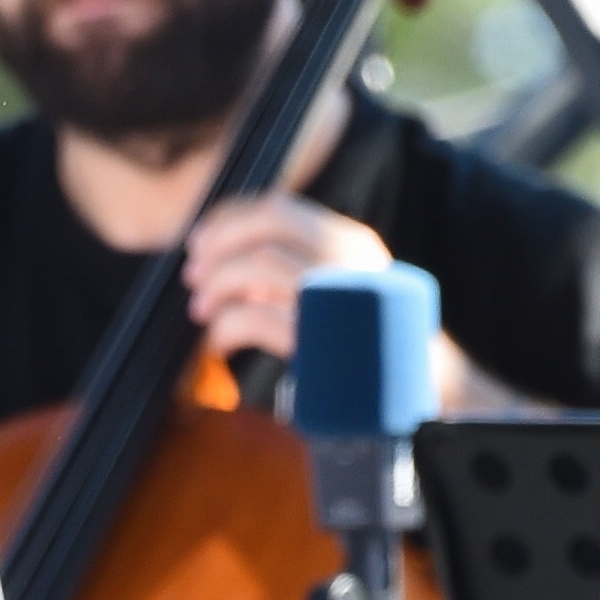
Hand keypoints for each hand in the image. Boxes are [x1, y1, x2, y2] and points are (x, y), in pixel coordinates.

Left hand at [182, 192, 386, 366]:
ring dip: (218, 283)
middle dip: (220, 242)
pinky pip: (254, 318)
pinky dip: (224, 328)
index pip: (280, 209)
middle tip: (192, 273)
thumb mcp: (339, 292)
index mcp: (350, 242)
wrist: (407, 391)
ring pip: (259, 263)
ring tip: (200, 309)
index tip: (200, 240)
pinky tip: (218, 344)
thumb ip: (298, 268)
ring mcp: (335, 293)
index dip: (230, 219)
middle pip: (269, 222)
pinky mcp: (317, 337)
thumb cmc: (361, 345)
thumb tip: (226, 258)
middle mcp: (346, 258)